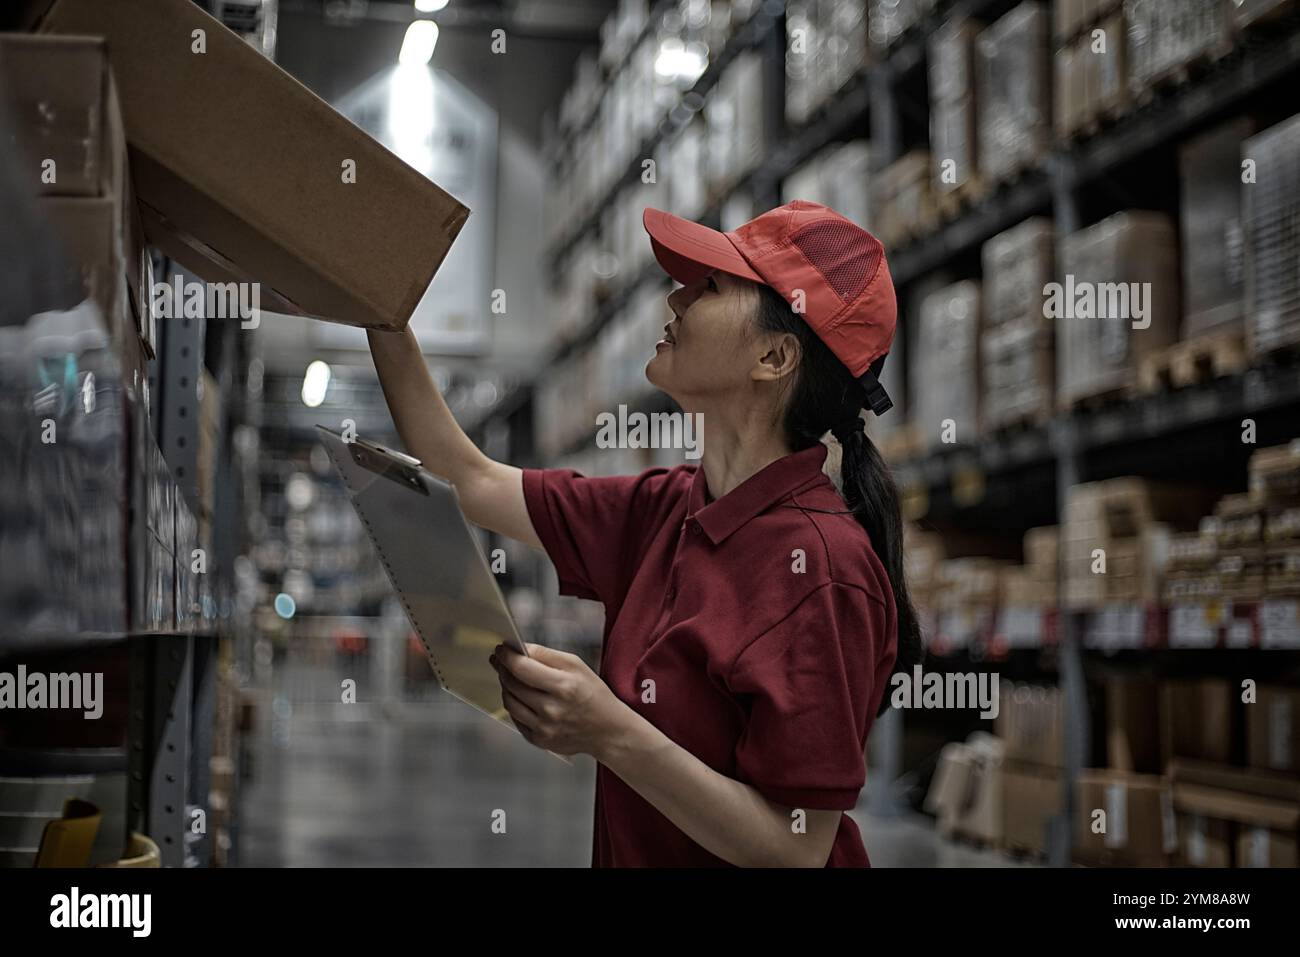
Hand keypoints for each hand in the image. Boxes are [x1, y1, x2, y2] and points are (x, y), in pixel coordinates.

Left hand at [490, 642, 634, 758]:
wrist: (607, 730)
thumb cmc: (593, 695)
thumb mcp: (577, 666)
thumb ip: (547, 655)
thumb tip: (520, 649)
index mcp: (564, 686)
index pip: (522, 668)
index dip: (506, 656)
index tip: (501, 649)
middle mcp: (552, 709)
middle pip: (512, 684)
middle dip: (502, 669)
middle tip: (501, 660)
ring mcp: (544, 728)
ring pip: (509, 702)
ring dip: (505, 687)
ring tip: (510, 677)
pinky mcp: (539, 740)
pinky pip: (515, 718)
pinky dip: (515, 705)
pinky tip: (520, 696)